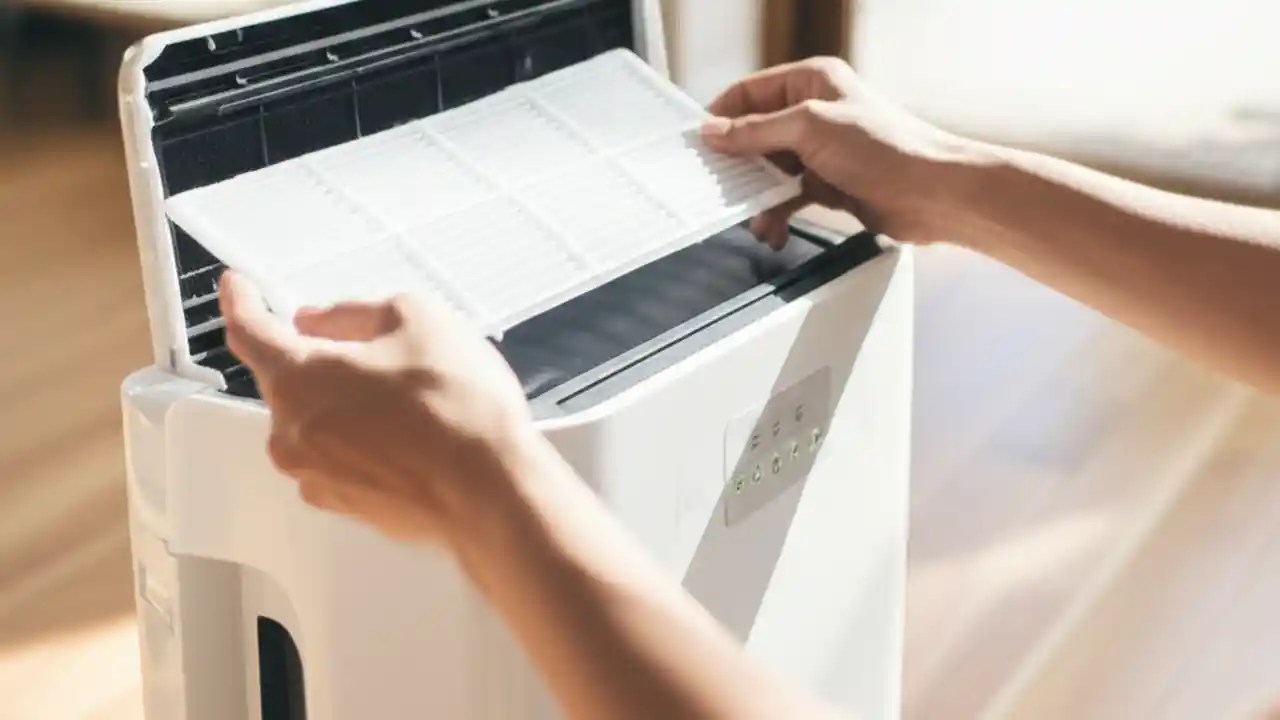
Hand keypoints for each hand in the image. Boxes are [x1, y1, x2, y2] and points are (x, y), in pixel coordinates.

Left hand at [219, 271, 538, 543]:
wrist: (492, 490)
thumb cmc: (457, 406)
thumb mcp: (416, 318)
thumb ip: (354, 312)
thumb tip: (322, 322)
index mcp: (298, 379)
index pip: (249, 330)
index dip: (242, 301)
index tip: (238, 287)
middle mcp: (292, 434)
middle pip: (290, 380)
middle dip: (326, 359)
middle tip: (381, 349)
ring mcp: (317, 477)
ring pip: (319, 421)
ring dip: (350, 403)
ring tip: (413, 399)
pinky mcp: (347, 506)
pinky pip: (342, 459)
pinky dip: (366, 442)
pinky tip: (414, 434)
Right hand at [702, 57, 970, 247]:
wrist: (934, 194)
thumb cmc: (888, 149)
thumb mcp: (811, 128)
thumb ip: (758, 130)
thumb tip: (715, 132)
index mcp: (811, 80)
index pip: (749, 92)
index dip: (722, 117)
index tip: (699, 145)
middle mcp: (814, 112)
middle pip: (755, 135)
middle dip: (738, 165)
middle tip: (720, 188)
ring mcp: (821, 150)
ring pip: (770, 171)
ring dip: (758, 197)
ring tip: (755, 221)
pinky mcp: (829, 184)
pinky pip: (788, 197)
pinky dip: (777, 215)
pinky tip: (774, 232)